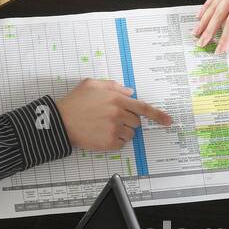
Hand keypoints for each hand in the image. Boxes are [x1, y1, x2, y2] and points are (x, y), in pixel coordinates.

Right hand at [55, 78, 171, 150]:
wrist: (61, 121)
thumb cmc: (75, 103)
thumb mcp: (92, 84)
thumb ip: (113, 86)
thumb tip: (129, 91)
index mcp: (116, 99)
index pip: (143, 107)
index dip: (158, 115)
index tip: (168, 121)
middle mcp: (118, 114)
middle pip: (136, 122)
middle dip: (128, 120)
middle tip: (111, 118)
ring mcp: (114, 129)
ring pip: (130, 134)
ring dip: (122, 131)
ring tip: (104, 126)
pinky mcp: (109, 142)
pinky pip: (121, 143)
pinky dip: (115, 141)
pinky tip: (102, 134)